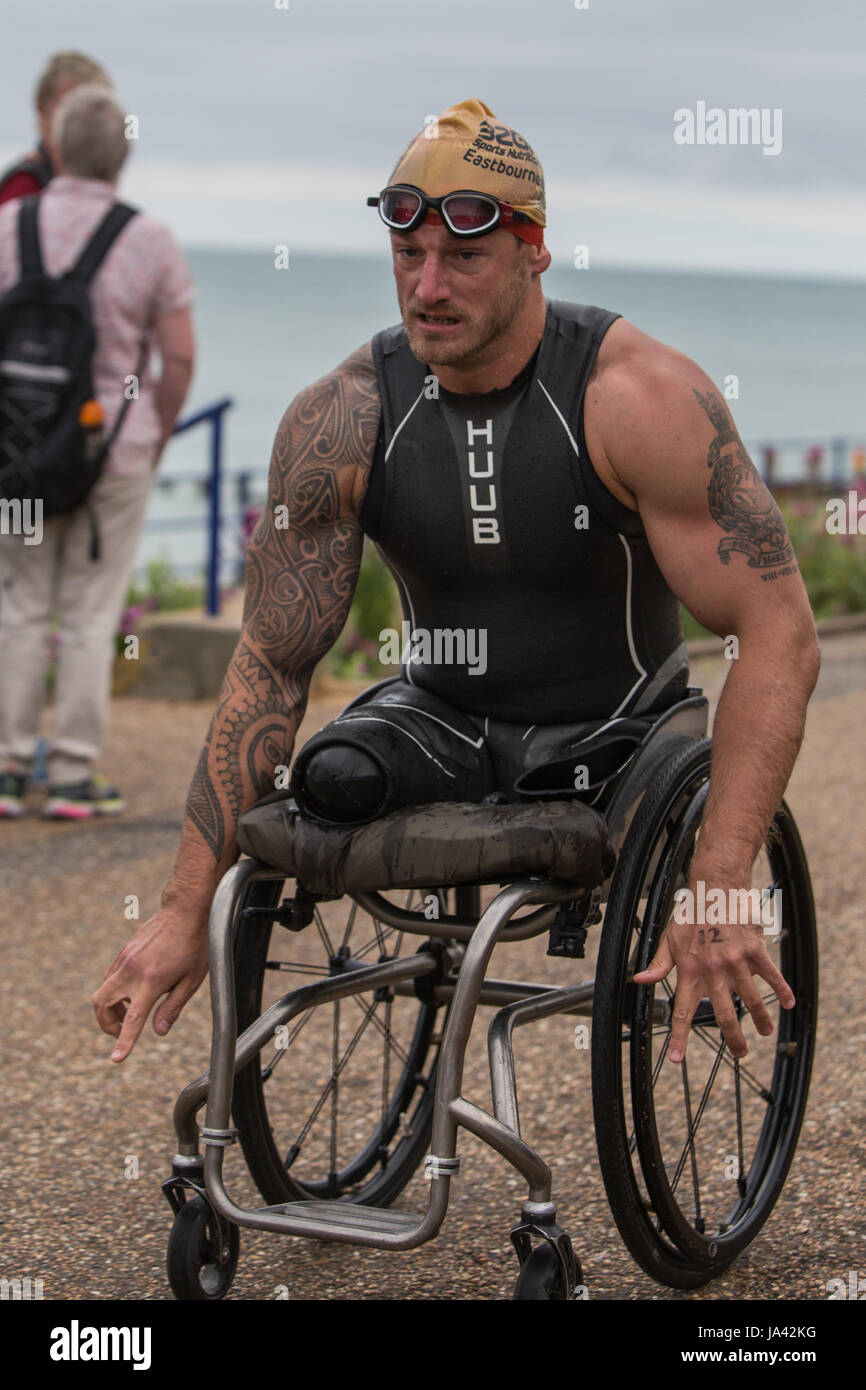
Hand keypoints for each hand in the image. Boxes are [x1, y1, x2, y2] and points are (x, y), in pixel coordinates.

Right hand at [92, 907, 209, 1061]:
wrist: (185, 910)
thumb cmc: (195, 945)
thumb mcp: (192, 980)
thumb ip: (173, 1007)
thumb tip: (158, 1032)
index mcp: (152, 981)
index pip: (133, 1019)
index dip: (124, 1041)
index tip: (116, 1059)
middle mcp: (132, 970)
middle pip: (100, 1005)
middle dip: (105, 1024)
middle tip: (121, 1031)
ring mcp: (124, 960)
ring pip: (102, 991)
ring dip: (110, 1008)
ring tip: (132, 1010)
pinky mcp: (123, 952)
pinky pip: (109, 978)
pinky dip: (115, 991)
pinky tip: (134, 990)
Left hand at [633, 872, 794, 1062]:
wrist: (716, 887)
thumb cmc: (691, 914)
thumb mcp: (669, 938)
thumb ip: (658, 964)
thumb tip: (639, 980)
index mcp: (689, 970)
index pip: (682, 1011)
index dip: (679, 1037)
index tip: (677, 1059)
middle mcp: (713, 970)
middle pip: (723, 1014)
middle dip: (733, 1040)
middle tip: (739, 1054)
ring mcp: (736, 962)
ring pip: (750, 1000)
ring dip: (760, 1019)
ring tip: (764, 1031)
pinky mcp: (755, 952)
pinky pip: (772, 976)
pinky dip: (782, 991)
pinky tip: (788, 1004)